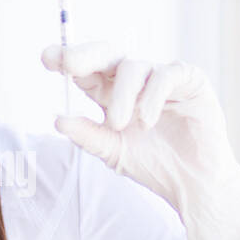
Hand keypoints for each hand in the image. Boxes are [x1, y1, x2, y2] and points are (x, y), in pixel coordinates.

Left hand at [41, 40, 239, 239]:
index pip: (86, 72)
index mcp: (112, 95)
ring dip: (122, 95)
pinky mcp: (189, 80)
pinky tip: (147, 120)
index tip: (46, 58)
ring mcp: (161, 79)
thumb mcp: (112, 152)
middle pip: (106, 54)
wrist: (193, 184)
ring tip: (119, 124)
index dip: (66, 60)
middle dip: (85, 55)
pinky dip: (152, 96)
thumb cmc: (154, 167)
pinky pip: (166, 74)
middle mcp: (135, 82)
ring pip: (133, 66)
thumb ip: (88, 135)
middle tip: (68, 64)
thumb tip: (58, 119)